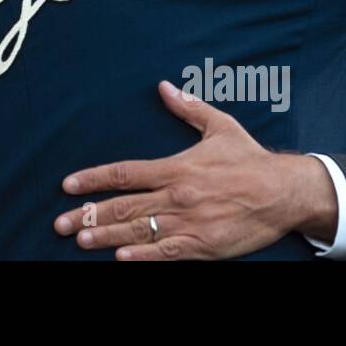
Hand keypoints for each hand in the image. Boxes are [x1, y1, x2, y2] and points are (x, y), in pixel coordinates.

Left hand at [53, 81, 336, 259]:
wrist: (285, 192)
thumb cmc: (250, 159)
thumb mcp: (220, 126)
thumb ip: (188, 108)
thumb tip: (164, 87)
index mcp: (175, 167)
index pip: (124, 173)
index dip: (93, 179)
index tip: (68, 185)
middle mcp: (176, 196)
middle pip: (123, 206)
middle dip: (88, 215)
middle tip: (61, 223)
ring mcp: (188, 223)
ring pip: (139, 231)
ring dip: (106, 236)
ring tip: (80, 240)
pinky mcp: (203, 245)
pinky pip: (167, 253)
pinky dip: (142, 257)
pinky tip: (120, 259)